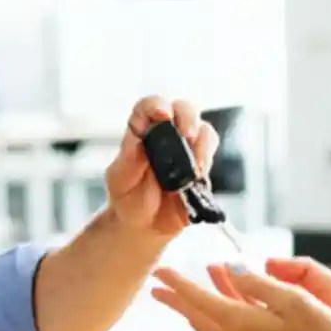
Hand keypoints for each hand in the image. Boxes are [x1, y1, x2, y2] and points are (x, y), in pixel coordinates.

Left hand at [105, 96, 219, 238]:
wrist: (142, 226)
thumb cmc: (126, 197)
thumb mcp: (119, 178)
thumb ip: (128, 158)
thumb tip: (140, 137)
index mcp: (142, 132)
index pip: (149, 106)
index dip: (157, 105)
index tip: (163, 115)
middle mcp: (167, 136)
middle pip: (184, 109)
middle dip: (188, 117)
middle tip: (186, 135)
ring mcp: (187, 151)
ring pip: (204, 130)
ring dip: (202, 143)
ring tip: (193, 164)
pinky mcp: (201, 168)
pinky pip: (211, 156)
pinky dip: (207, 162)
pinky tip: (197, 176)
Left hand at [151, 264, 330, 330]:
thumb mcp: (296, 302)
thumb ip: (260, 284)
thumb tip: (232, 268)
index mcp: (239, 322)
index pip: (198, 298)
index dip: (178, 283)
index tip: (160, 273)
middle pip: (196, 314)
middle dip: (177, 298)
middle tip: (159, 285)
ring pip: (208, 326)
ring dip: (196, 307)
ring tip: (191, 291)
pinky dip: (215, 318)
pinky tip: (222, 314)